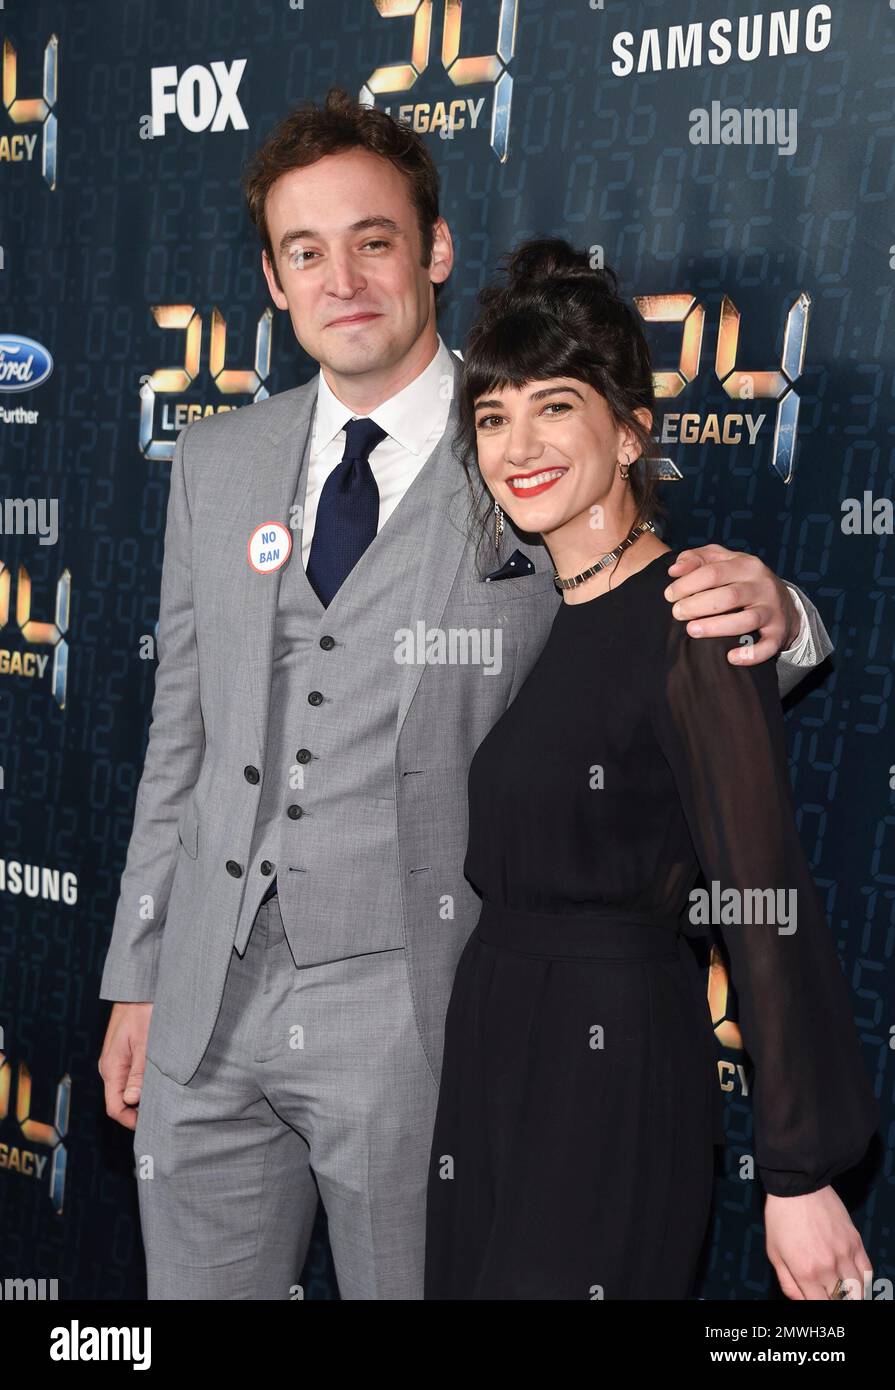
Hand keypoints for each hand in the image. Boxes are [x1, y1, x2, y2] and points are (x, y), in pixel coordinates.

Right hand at [99, 1001, 152, 1130]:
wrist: (139, 988)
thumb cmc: (143, 1011)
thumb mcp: (145, 1042)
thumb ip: (138, 1072)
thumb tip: (131, 1100)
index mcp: (111, 1067)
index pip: (114, 1107)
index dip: (131, 1121)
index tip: (152, 1125)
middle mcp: (110, 1066)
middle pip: (119, 1100)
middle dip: (138, 1111)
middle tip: (163, 1113)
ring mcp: (116, 1060)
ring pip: (125, 1088)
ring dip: (142, 1096)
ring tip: (164, 1097)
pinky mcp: (124, 1053)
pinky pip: (129, 1076)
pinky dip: (142, 1083)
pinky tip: (159, 1081)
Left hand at [664, 543, 800, 665]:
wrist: (783, 601)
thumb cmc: (741, 579)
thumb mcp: (723, 561)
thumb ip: (697, 558)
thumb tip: (674, 570)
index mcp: (746, 565)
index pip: (713, 572)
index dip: (687, 584)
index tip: (669, 595)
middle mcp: (761, 586)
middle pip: (728, 596)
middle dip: (697, 605)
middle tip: (676, 613)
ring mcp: (772, 610)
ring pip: (746, 620)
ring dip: (716, 627)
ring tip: (691, 630)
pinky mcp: (779, 632)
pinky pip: (768, 646)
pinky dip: (751, 654)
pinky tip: (730, 657)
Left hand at [765, 1186, 872, 1299]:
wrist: (797, 1186)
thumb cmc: (781, 1217)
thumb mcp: (774, 1253)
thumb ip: (788, 1283)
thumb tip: (800, 1301)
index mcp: (805, 1271)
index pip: (821, 1306)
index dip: (820, 1307)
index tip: (817, 1299)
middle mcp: (828, 1266)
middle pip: (841, 1301)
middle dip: (835, 1300)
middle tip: (828, 1294)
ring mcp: (845, 1254)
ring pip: (858, 1290)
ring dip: (852, 1295)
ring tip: (843, 1293)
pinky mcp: (855, 1241)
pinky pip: (867, 1271)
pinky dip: (863, 1281)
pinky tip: (854, 1280)